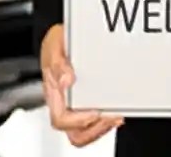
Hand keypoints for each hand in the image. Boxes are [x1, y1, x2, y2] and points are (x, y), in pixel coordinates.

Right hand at [41, 24, 123, 146]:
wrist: (62, 37)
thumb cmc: (57, 43)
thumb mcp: (55, 46)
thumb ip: (59, 64)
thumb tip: (67, 80)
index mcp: (53, 93)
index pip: (60, 119)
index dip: (78, 121)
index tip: (94, 111)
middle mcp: (63, 102)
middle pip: (74, 133)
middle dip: (95, 130)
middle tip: (110, 117)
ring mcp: (74, 104)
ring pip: (84, 131)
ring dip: (101, 128)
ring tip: (116, 116)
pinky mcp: (86, 101)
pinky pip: (94, 122)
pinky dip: (106, 121)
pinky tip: (117, 110)